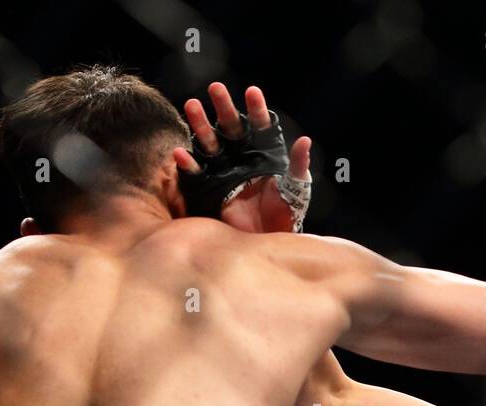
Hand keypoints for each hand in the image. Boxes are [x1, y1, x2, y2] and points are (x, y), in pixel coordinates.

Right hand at [174, 82, 311, 233]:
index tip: (252, 92)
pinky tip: (180, 153)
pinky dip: (188, 163)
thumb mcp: (296, 188)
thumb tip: (305, 141)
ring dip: (200, 125)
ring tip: (192, 105)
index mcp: (263, 152)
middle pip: (231, 126)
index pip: (260, 126)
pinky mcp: (210, 187)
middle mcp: (242, 156)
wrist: (268, 237)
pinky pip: (197, 173)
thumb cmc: (286, 211)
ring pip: (210, 142)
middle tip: (215, 88)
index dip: (256, 109)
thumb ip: (298, 165)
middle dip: (224, 107)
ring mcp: (224, 169)